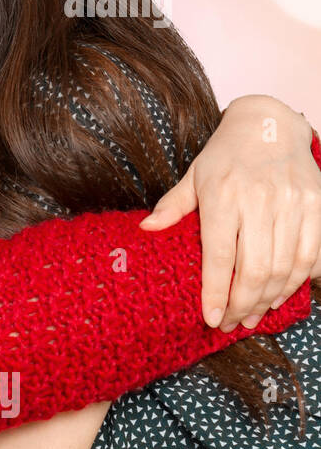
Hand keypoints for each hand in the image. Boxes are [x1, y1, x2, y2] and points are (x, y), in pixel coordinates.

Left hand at [139, 95, 320, 330]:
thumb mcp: (193, 176)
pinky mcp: (318, 205)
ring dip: (270, 299)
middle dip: (243, 304)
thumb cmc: (224, 156)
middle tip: (233, 323)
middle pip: (255, 269)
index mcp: (222, 195)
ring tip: (254, 315)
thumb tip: (145, 229)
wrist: (269, 125)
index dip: (216, 292)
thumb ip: (173, 206)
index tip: (212, 319)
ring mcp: (293, 203)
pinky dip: (299, 280)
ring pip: (286, 266)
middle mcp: (259, 200)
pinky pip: (312, 253)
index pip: (219, 255)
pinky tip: (282, 294)